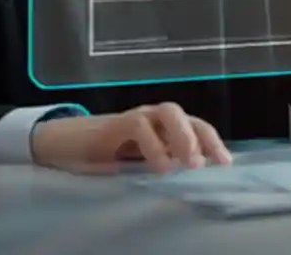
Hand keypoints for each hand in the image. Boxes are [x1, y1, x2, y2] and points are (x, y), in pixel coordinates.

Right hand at [31, 102, 232, 174]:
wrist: (64, 144)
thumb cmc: (105, 156)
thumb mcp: (138, 165)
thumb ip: (161, 164)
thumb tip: (190, 179)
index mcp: (164, 128)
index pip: (196, 127)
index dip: (212, 142)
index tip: (226, 163)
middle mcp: (154, 117)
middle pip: (188, 116)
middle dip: (203, 137)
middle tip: (207, 164)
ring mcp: (137, 117)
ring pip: (169, 112)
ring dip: (183, 136)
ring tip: (189, 163)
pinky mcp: (116, 123)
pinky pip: (140, 127)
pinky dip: (153, 145)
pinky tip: (159, 166)